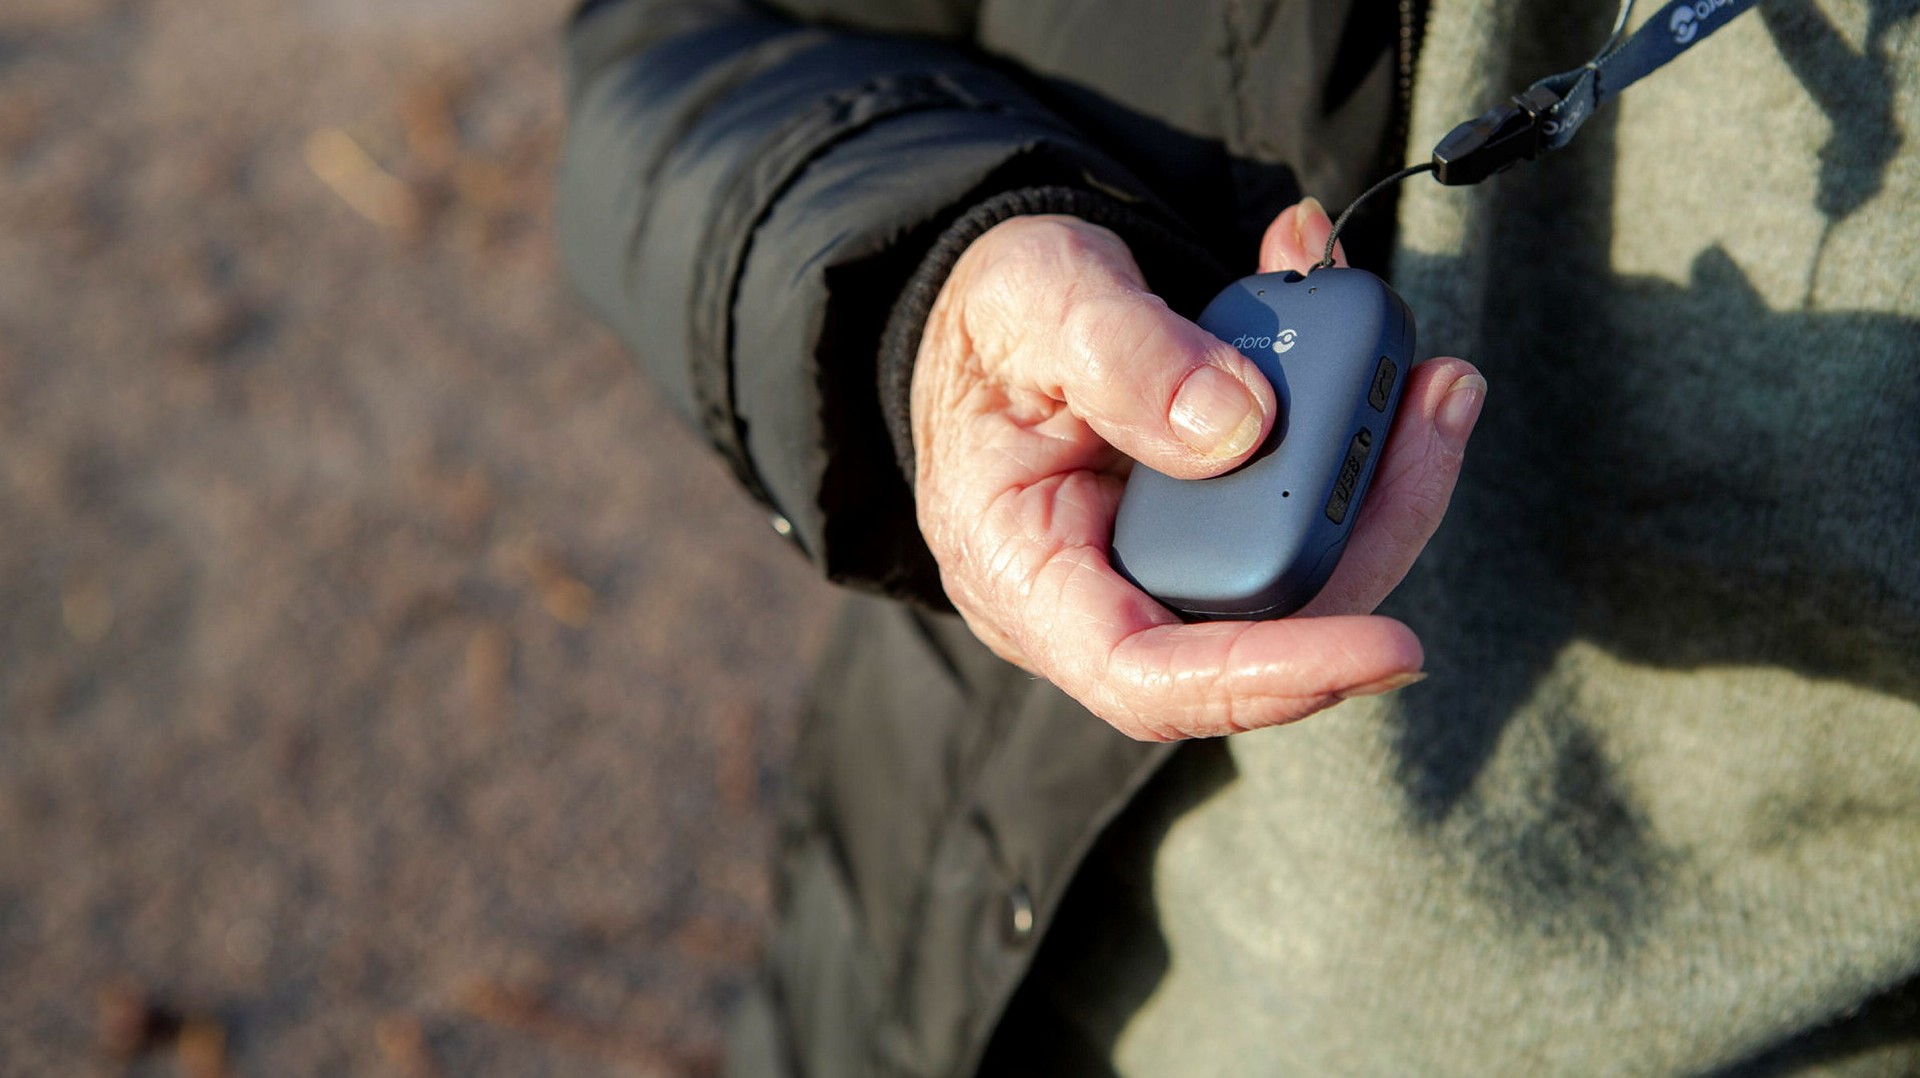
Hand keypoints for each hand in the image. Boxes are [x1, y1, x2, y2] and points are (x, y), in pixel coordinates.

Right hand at [910, 198, 1485, 739]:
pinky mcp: (1218, 540)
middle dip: (1372, 529)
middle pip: (1259, 628)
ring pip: (1303, 579)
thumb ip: (1125, 355)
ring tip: (1431, 379)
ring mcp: (1165, 575)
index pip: (1146, 676)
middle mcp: (1098, 599)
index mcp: (1020, 572)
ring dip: (1386, 484)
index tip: (1391, 648)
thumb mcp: (1036, 297)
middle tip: (1436, 403)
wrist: (1002, 308)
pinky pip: (1305, 524)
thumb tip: (1239, 427)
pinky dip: (1359, 449)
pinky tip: (1382, 364)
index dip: (1270, 677)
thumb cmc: (998, 317)